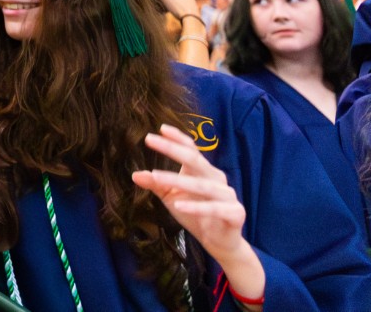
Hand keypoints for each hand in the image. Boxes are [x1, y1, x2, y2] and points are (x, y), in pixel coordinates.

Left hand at [132, 125, 262, 299]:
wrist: (219, 243)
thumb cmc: (195, 214)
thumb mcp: (171, 198)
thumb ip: (156, 185)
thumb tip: (134, 174)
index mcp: (203, 172)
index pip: (192, 150)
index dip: (178, 138)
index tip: (160, 128)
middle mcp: (216, 179)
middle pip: (195, 160)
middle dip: (172, 149)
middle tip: (150, 139)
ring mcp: (228, 196)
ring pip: (201, 185)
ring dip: (177, 181)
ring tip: (155, 176)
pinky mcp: (235, 213)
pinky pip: (215, 208)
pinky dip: (197, 207)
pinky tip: (179, 205)